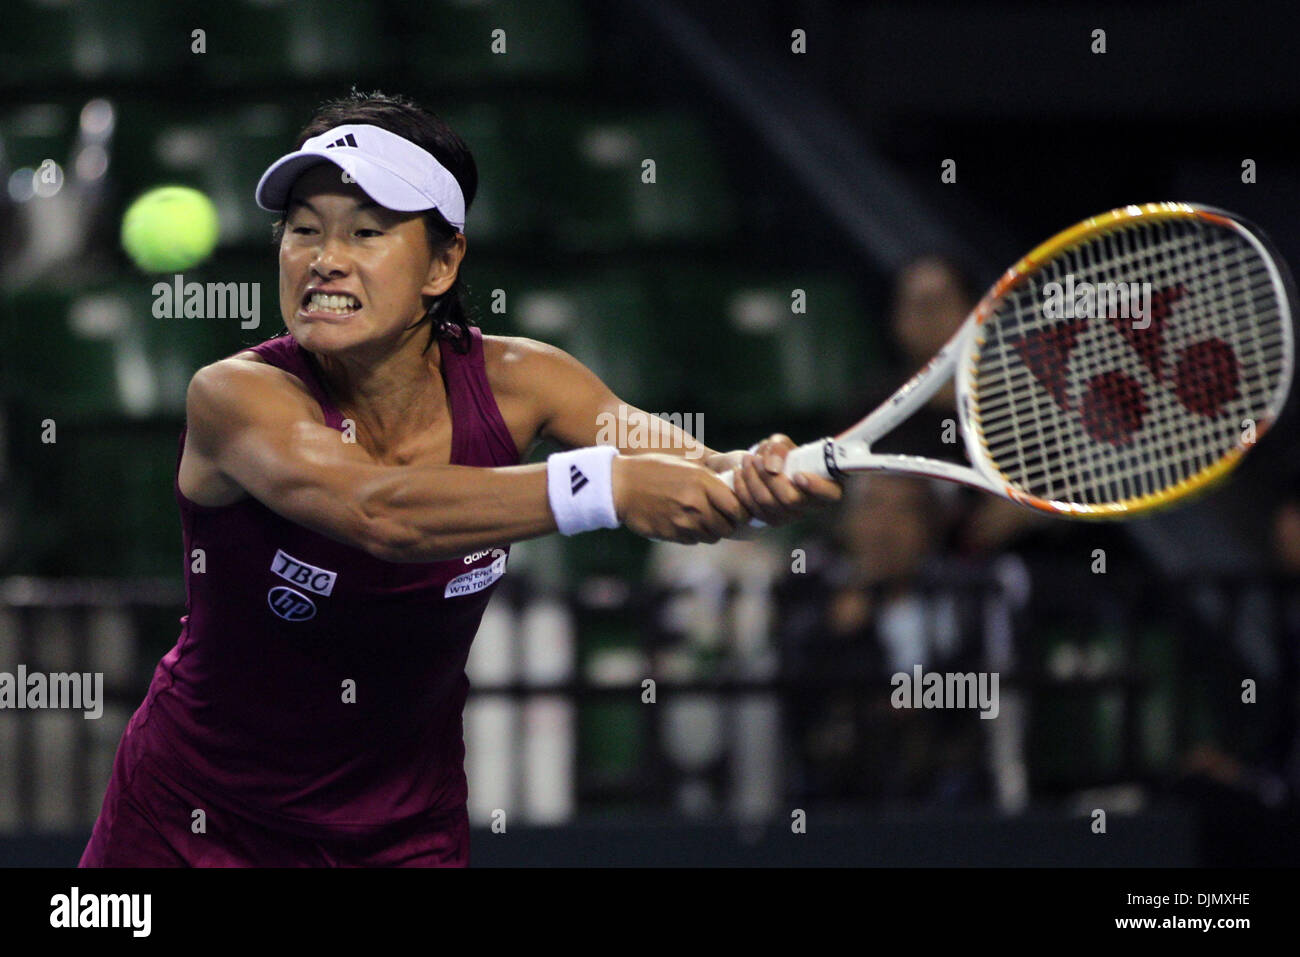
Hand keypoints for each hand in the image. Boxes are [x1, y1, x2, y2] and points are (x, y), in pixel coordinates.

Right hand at [612, 453, 747, 543]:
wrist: (620, 486)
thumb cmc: (653, 470)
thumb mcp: (686, 466)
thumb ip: (710, 480)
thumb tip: (736, 492)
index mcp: (703, 482)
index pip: (737, 508)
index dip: (741, 513)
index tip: (738, 512)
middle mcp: (696, 504)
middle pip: (727, 527)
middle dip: (726, 524)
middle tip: (720, 518)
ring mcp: (683, 522)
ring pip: (711, 537)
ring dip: (709, 531)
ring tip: (699, 518)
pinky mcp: (671, 534)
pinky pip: (692, 541)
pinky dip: (692, 535)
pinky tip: (681, 522)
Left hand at [729, 434, 842, 525]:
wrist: (770, 469)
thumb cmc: (785, 455)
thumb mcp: (785, 445)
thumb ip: (779, 449)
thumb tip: (771, 467)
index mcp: (828, 488)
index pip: (828, 493)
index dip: (815, 487)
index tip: (799, 474)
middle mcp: (812, 507)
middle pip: (789, 499)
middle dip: (767, 476)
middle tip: (754, 458)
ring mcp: (792, 517)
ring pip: (768, 503)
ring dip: (752, 479)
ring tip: (746, 460)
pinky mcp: (772, 521)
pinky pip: (753, 510)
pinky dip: (742, 489)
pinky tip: (738, 472)